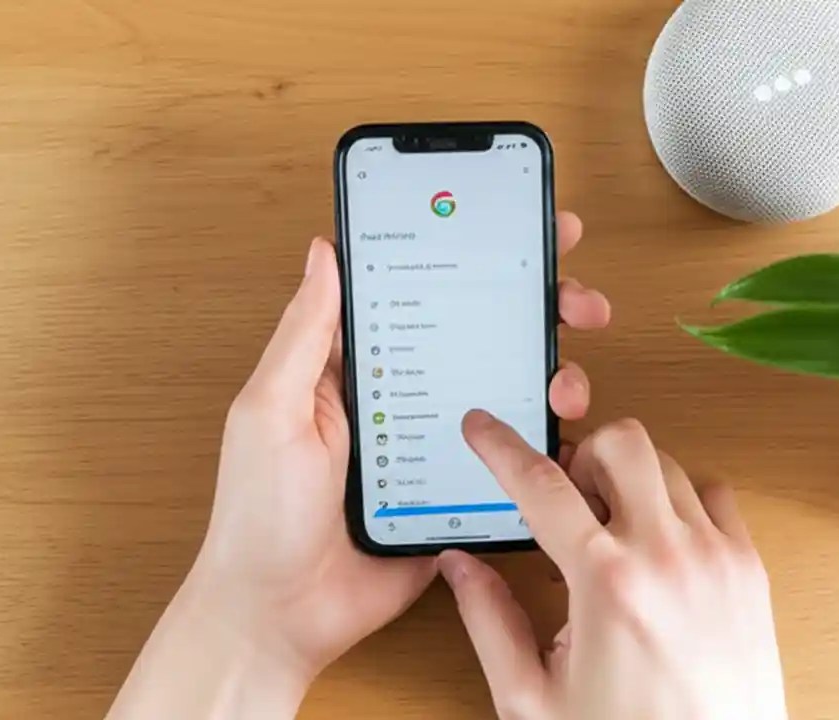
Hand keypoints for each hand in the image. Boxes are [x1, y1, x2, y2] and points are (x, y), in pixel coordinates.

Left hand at [186, 213, 610, 677]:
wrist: (280, 614)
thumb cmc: (260, 513)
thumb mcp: (272, 410)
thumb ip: (306, 334)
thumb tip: (325, 250)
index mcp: (360, 365)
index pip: (425, 291)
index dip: (473, 255)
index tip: (524, 224)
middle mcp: (407, 394)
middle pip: (485, 332)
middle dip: (541, 307)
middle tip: (578, 302)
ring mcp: (439, 444)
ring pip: (510, 391)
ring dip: (552, 376)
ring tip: (565, 386)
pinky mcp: (461, 492)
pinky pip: (513, 459)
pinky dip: (547, 444)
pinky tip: (567, 437)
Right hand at [441, 415, 787, 719]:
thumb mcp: (533, 698)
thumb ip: (490, 622)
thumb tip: (460, 567)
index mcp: (607, 584)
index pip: (541, 486)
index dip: (502, 447)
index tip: (483, 427)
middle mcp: (668, 556)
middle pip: (622, 443)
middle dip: (582, 452)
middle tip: (565, 495)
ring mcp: (717, 557)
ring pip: (669, 463)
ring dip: (630, 479)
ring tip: (609, 531)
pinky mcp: (750, 570)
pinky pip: (715, 495)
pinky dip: (681, 501)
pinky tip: (659, 542)